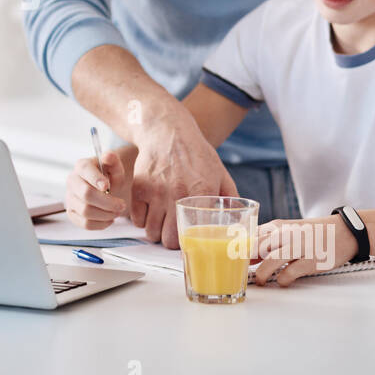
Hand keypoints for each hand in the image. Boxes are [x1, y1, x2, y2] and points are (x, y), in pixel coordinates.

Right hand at [65, 151, 130, 229]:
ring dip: (106, 214)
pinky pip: (85, 224)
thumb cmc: (110, 176)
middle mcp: (72, 181)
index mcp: (82, 166)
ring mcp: (70, 198)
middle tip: (122, 205)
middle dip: (107, 203)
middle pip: (86, 195)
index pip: (85, 170)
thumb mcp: (115, 166)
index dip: (96, 179)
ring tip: (117, 212)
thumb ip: (113, 160)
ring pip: (86, 212)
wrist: (106, 188)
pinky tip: (109, 218)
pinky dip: (101, 224)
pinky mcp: (72, 213)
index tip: (108, 187)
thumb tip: (107, 156)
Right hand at [131, 109, 236, 248]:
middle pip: (168, 240)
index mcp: (202, 193)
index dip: (191, 242)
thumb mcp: (220, 172)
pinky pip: (136, 218)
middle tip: (174, 233)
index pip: (194, 235)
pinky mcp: (139, 188)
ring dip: (156, 231)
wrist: (169, 133)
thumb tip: (238, 219)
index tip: (190, 239)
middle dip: (170, 241)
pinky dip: (142, 219)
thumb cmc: (196, 154)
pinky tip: (150, 211)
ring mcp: (156, 192)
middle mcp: (178, 195)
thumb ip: (231, 197)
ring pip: (150, 231)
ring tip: (161, 223)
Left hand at [250, 216, 357, 286]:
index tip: (234, 260)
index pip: (251, 236)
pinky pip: (290, 273)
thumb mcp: (289, 229)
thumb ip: (269, 240)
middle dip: (247, 262)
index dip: (240, 250)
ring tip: (260, 281)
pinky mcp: (311, 261)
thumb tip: (247, 255)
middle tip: (242, 273)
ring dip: (262, 274)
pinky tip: (282, 281)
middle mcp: (286, 234)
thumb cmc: (313, 233)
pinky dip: (282, 280)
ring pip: (271, 260)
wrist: (344, 232)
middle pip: (257, 247)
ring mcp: (299, 247)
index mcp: (278, 226)